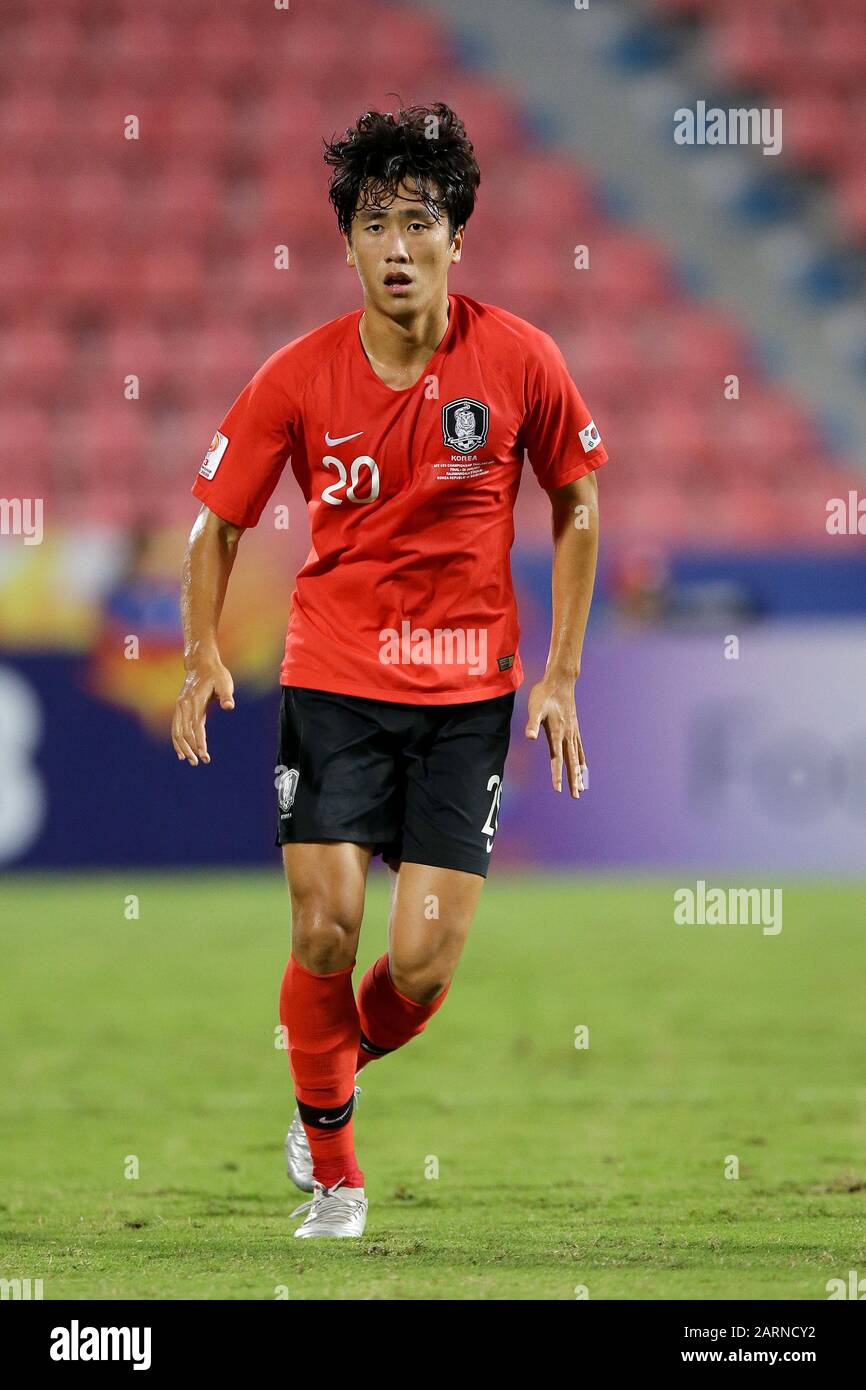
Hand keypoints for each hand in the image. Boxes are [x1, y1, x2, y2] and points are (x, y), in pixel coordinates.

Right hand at [171, 658, 234, 765]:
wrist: (200, 664)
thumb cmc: (216, 674)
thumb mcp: (225, 682)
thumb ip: (226, 695)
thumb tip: (229, 706)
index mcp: (195, 701)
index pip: (196, 726)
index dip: (200, 742)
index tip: (205, 755)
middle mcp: (184, 705)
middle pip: (184, 732)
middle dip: (191, 749)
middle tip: (201, 762)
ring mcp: (179, 707)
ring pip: (177, 732)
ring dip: (182, 748)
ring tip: (191, 761)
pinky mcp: (179, 708)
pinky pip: (175, 727)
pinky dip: (176, 740)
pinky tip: (181, 752)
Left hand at [524, 675, 586, 797]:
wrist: (560, 681)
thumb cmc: (544, 694)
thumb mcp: (535, 707)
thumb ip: (533, 723)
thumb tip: (530, 737)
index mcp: (557, 732)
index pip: (557, 758)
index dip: (557, 774)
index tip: (559, 789)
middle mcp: (567, 734)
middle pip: (571, 761)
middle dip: (573, 779)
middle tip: (576, 796)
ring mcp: (573, 732)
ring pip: (577, 757)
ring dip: (579, 773)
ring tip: (582, 787)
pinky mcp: (575, 728)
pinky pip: (580, 748)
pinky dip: (582, 760)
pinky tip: (584, 768)